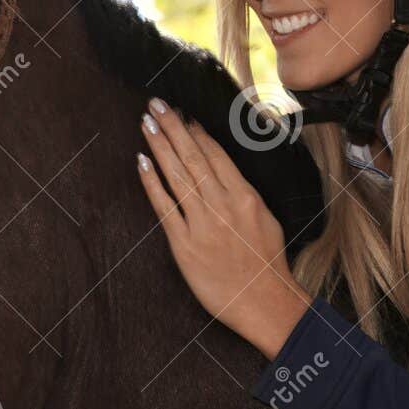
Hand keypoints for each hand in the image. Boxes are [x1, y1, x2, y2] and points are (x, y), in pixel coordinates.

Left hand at [136, 96, 313, 360]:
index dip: (196, 132)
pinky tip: (141, 162)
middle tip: (157, 104)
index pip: (216, 155)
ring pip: (178, 176)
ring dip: (160, 146)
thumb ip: (244, 195)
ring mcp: (203, 225)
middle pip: (193, 157)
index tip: (183, 115)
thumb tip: (226, 173)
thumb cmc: (267, 265)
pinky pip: (165, 207)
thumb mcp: (266, 219)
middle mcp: (224, 205)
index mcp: (246, 197)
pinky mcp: (185, 246)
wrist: (266, 304)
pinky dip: (152, 183)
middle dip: (173, 127)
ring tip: (147, 122)